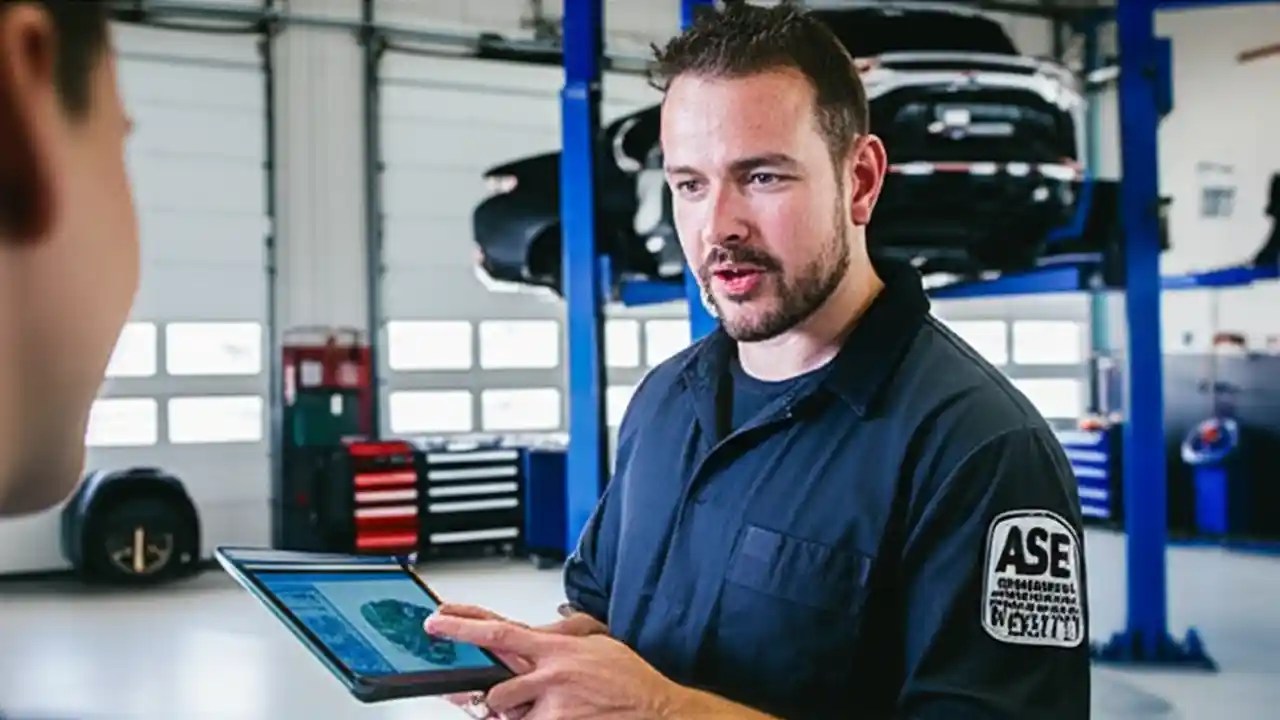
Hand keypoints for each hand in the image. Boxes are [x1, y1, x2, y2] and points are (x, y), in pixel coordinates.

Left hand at [425, 613, 683, 719]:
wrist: (657, 709)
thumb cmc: (628, 679)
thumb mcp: (596, 641)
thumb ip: (563, 634)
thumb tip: (543, 625)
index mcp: (556, 648)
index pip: (499, 632)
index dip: (463, 626)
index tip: (436, 621)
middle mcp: (550, 674)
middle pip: (494, 682)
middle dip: (478, 690)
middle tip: (473, 692)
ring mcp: (552, 706)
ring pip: (506, 713)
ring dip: (516, 716)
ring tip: (550, 710)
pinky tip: (563, 715)